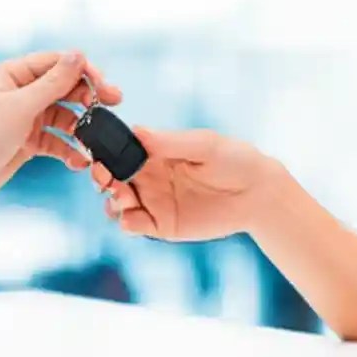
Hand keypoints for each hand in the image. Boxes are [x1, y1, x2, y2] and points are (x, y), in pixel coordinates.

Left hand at [0, 51, 120, 198]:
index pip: (57, 62)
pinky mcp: (30, 140)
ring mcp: (27, 116)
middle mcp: (23, 92)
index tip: (104, 84)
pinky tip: (79, 161)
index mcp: (15, 73)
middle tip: (113, 104)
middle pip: (65, 88)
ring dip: (81, 128)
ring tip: (95, 140)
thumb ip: (54, 82)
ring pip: (65, 116)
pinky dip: (70, 150)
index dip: (83, 70)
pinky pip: (58, 141)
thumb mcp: (21, 106)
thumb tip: (79, 54)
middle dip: (89, 98)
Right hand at [91, 127, 280, 240]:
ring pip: (117, 203)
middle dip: (101, 178)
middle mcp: (149, 176)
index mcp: (155, 152)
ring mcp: (154, 201)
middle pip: (111, 178)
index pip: (120, 151)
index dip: (104, 153)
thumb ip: (170, 142)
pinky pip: (134, 225)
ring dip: (111, 201)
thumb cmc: (234, 160)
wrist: (257, 194)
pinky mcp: (162, 225)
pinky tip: (132, 218)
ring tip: (122, 198)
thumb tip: (137, 131)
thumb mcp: (204, 145)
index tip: (98, 155)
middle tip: (106, 179)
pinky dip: (126, 223)